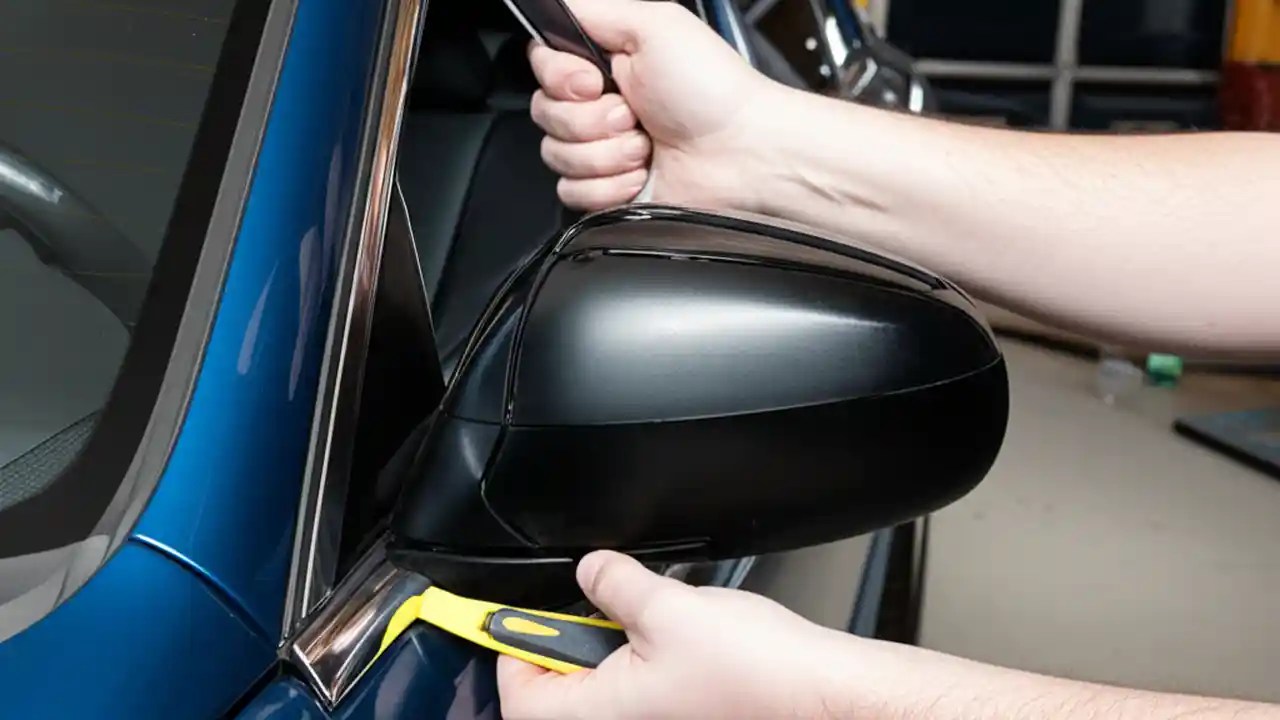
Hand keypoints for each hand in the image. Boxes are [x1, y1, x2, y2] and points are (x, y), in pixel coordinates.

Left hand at [496, 551, 905, 719]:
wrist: (823, 696)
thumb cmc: (757, 674)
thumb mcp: (667, 608)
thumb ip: (614, 584)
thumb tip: (590, 568)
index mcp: (600, 715)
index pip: (518, 693)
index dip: (510, 646)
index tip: (510, 614)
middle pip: (556, 694)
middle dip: (565, 643)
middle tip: (585, 604)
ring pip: (600, 691)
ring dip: (606, 650)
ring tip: (637, 615)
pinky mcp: (680, 716)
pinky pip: (635, 694)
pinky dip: (638, 663)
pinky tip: (670, 635)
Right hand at [528, 0, 780, 210]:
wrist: (743, 155)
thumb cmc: (711, 90)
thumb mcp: (655, 25)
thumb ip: (592, 10)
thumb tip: (549, 7)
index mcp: (604, 63)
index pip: (542, 67)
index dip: (559, 78)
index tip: (593, 82)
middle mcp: (599, 106)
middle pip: (545, 114)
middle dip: (590, 120)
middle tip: (635, 115)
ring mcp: (602, 152)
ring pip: (557, 156)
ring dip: (605, 154)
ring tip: (646, 146)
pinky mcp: (608, 193)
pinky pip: (573, 193)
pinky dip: (609, 187)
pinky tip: (642, 176)